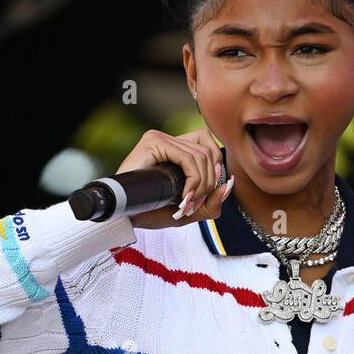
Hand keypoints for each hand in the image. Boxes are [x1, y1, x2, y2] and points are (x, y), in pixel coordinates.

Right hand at [114, 128, 232, 229]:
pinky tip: (183, 197)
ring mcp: (161, 138)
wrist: (124, 216)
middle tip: (192, 206)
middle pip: (209, 151)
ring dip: (201, 186)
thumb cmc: (151, 212)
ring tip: (186, 205)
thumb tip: (229, 184)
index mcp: (178, 149)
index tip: (201, 199)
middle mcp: (170, 139)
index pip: (210, 147)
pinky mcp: (153, 141)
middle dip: (209, 184)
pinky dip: (192, 181)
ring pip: (202, 155)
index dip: (215, 173)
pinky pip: (188, 158)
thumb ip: (211, 202)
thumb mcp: (189, 211)